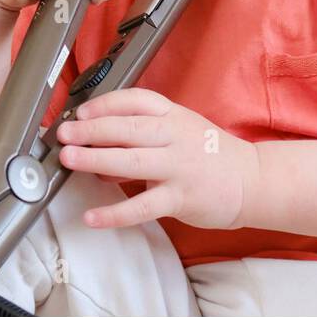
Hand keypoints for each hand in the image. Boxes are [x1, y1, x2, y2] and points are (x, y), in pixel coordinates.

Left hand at [54, 88, 260, 230]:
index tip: (80, 111)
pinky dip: (114, 212)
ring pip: (131, 161)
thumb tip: (97, 142)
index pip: (136, 101)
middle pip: (127, 129)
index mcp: (174, 116)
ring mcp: (179, 167)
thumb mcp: (181, 130)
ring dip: (96, 159)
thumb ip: (144, 133)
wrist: (252, 181)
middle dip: (91, 129)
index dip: (105, 104)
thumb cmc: (211, 155)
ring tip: (69, 159)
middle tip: (63, 134)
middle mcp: (175, 137)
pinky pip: (142, 206)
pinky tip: (92, 216)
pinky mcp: (181, 198)